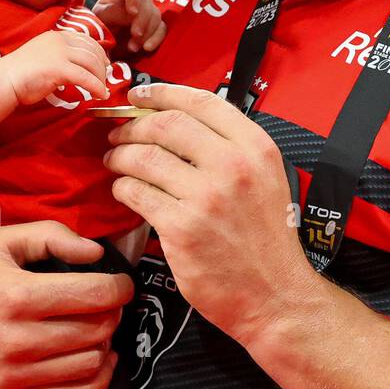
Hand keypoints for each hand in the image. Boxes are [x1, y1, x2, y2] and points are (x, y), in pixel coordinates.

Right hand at [0, 29, 110, 104]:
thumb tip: (78, 66)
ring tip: (102, 89)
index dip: (99, 53)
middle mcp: (59, 41)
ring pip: (92, 63)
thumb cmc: (20, 73)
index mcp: (56, 36)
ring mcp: (59, 53)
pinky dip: (96, 87)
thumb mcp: (43, 55)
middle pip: (92, 51)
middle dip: (102, 66)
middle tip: (105, 79)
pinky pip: (86, 77)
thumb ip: (59, 55)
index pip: (86, 40)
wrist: (4, 80)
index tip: (104, 63)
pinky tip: (100, 95)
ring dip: (101, 78)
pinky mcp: (59, 68)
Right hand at [0, 223, 135, 388]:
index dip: (120, 287)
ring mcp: (12, 375)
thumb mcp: (3, 242)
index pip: (95, 294)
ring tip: (97, 326)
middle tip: (107, 303)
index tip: (121, 283)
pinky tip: (96, 356)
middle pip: (98, 328)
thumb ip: (52, 236)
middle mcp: (15, 340)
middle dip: (112, 312)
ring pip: (92, 362)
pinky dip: (98, 376)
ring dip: (105, 343)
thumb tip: (96, 253)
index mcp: (16, 296)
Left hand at [93, 0, 165, 53]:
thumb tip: (131, 14)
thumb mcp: (99, 20)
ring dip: (147, 32)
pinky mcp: (154, 27)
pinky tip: (147, 48)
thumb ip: (112, 13)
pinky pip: (162, 29)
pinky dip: (156, 38)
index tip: (132, 12)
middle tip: (136, 34)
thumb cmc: (98, 29)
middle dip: (142, 19)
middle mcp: (135, 0)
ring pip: (156, 15)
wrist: (105, 48)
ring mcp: (146, 13)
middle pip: (145, 0)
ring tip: (133, 47)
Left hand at [102, 82, 316, 345]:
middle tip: (118, 133)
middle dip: (133, 124)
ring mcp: (206, 197)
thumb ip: (230, 149)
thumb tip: (177, 122)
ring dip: (120, 155)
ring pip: (144, 157)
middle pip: (166, 124)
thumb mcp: (265, 179)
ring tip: (114, 161)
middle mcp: (233, 166)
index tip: (138, 95)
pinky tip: (123, 190)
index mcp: (256, 147)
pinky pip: (136, 193)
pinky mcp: (181, 228)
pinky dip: (122, 187)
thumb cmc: (266, 240)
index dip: (161, 93)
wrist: (275, 295)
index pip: (201, 102)